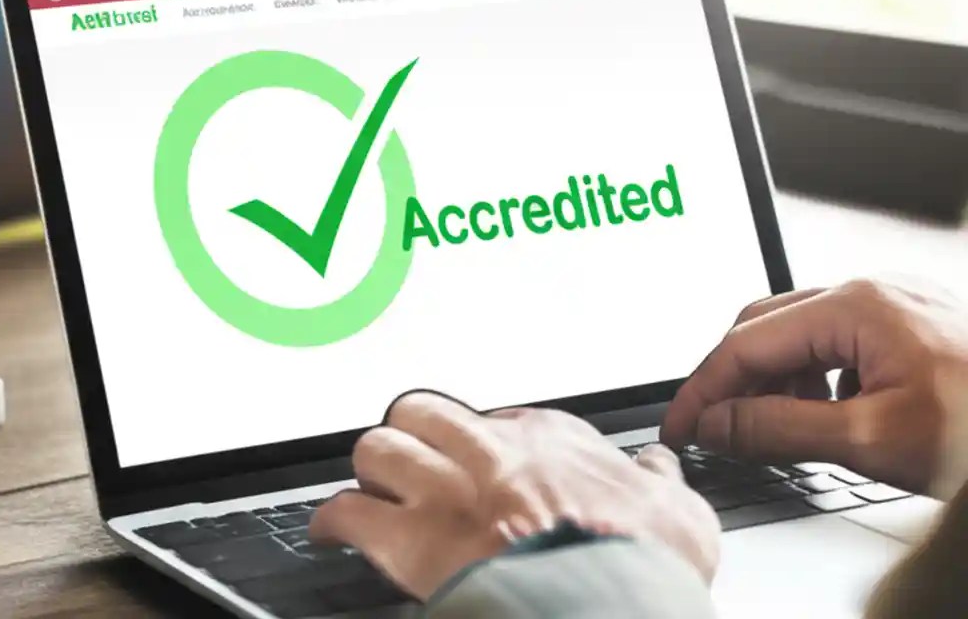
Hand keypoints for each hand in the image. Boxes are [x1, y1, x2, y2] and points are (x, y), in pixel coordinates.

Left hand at [309, 391, 719, 600]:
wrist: (605, 611)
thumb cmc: (639, 566)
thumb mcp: (678, 513)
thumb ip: (661, 482)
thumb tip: (658, 469)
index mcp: (549, 441)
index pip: (497, 416)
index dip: (480, 440)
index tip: (479, 457)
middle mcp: (489, 453)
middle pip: (421, 412)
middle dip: (411, 432)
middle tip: (411, 455)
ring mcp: (446, 493)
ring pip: (378, 448)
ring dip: (373, 470)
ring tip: (374, 486)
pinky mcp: (411, 540)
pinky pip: (347, 513)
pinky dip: (333, 522)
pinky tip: (332, 531)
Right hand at [662, 279, 967, 496]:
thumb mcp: (870, 439)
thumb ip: (778, 428)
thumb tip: (716, 424)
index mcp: (854, 306)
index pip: (744, 343)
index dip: (703, 390)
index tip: (680, 428)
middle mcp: (869, 290)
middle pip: (764, 327)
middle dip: (733, 381)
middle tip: (718, 430)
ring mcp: (892, 303)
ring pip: (798, 332)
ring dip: (774, 381)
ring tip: (777, 429)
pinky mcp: (910, 322)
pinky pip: (836, 340)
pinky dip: (813, 377)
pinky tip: (826, 413)